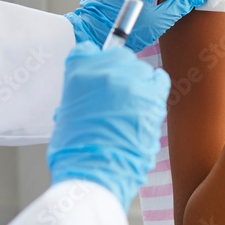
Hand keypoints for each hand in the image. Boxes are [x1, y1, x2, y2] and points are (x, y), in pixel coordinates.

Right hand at [46, 41, 169, 210]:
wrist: (94, 174)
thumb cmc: (75, 151)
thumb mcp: (65, 113)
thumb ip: (80, 93)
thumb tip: (91, 92)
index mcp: (78, 72)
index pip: (87, 50)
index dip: (93, 62)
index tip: (97, 70)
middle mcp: (106, 71)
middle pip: (118, 57)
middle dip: (118, 73)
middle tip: (114, 96)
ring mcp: (131, 82)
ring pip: (140, 69)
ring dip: (136, 84)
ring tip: (130, 107)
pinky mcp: (152, 97)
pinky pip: (159, 79)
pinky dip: (155, 87)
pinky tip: (148, 98)